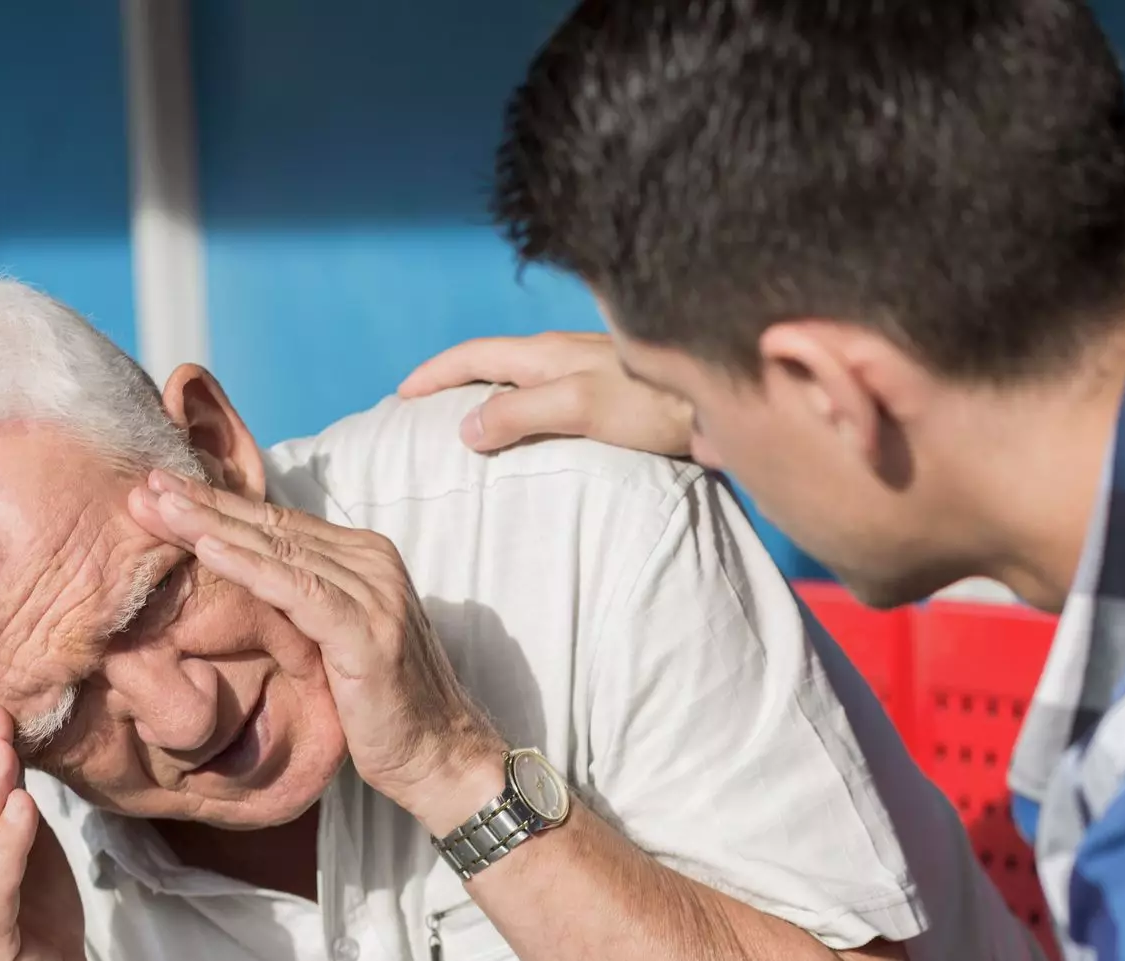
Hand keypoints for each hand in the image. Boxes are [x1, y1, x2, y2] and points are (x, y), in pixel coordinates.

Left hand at [129, 470, 504, 829]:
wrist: (439, 757)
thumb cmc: (382, 709)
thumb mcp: (336, 642)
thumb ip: (302, 603)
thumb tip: (240, 585)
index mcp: (365, 559)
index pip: (279, 522)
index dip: (218, 503)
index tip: (160, 489)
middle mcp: (374, 564)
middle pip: (274, 525)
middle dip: (204, 502)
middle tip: (144, 483)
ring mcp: (375, 594)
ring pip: (279, 548)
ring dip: (213, 525)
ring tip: (159, 507)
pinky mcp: (368, 632)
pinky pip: (298, 590)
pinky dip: (249, 567)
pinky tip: (206, 550)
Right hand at [398, 331, 694, 459]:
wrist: (725, 404)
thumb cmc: (656, 403)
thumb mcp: (579, 404)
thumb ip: (520, 413)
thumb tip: (465, 427)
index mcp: (548, 352)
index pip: (474, 355)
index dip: (434, 373)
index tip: (400, 395)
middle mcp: (567, 357)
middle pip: (497, 365)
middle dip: (457, 383)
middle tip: (426, 410)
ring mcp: (594, 377)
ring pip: (529, 384)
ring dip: (495, 400)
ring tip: (474, 430)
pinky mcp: (619, 402)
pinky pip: (558, 406)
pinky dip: (531, 418)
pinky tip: (538, 444)